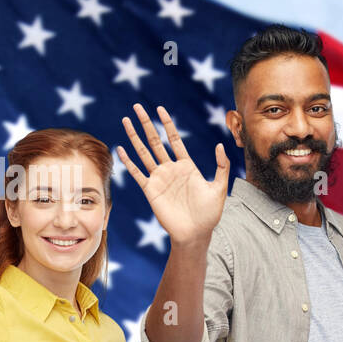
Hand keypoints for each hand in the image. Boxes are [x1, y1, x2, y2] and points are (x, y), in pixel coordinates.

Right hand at [118, 103, 229, 246]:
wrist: (195, 234)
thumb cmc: (209, 214)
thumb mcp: (219, 188)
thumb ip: (221, 167)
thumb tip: (220, 145)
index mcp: (187, 166)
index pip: (174, 140)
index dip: (167, 125)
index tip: (160, 109)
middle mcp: (170, 170)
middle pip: (155, 141)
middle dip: (146, 124)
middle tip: (138, 107)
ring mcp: (159, 179)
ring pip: (144, 153)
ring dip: (134, 137)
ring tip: (126, 121)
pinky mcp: (150, 190)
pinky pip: (137, 173)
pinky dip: (129, 161)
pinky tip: (121, 149)